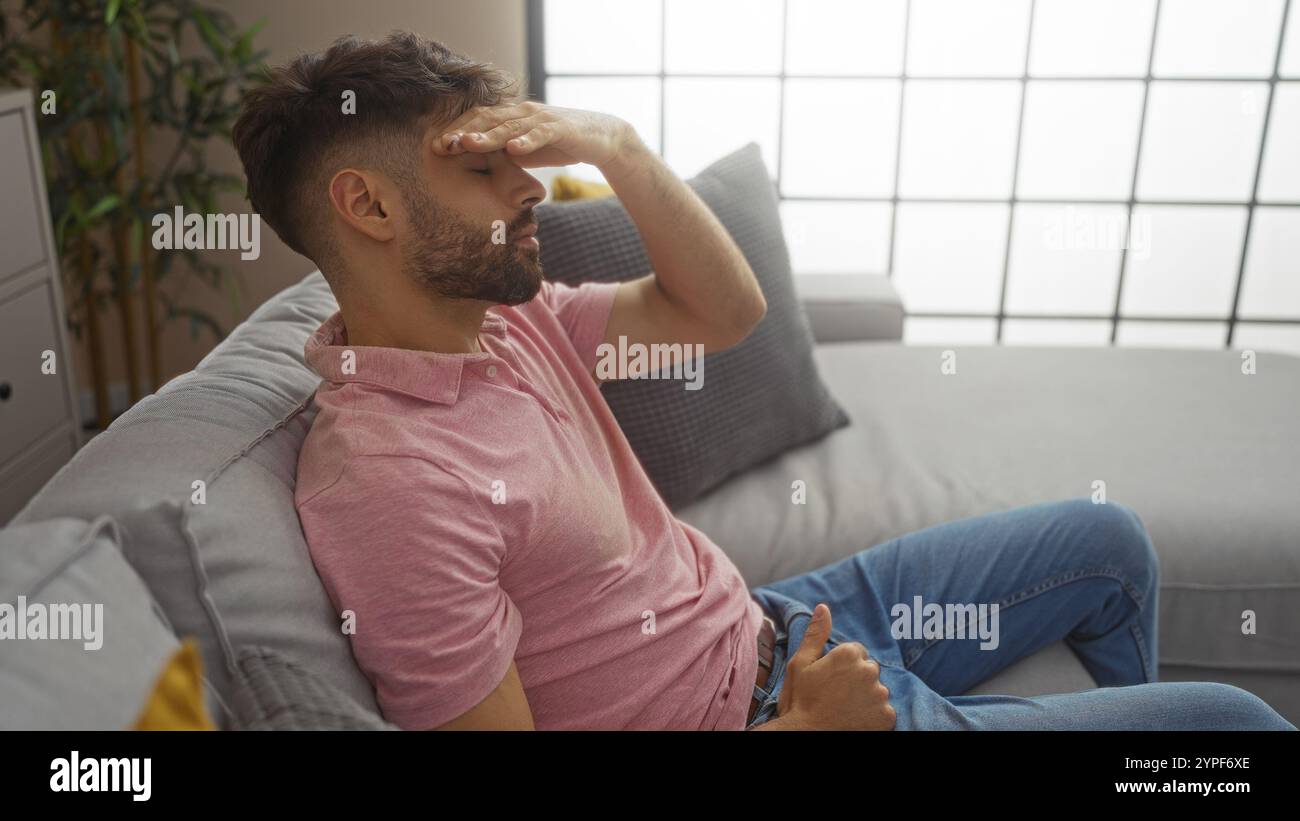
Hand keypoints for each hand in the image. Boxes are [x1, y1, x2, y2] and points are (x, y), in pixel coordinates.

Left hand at [432, 101, 636, 170]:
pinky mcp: (561, 128)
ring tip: (469, 144)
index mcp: (512, 116)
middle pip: (488, 119)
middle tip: (444, 144)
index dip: (458, 130)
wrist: (601, 138)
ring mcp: (542, 118)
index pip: (479, 119)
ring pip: (510, 126)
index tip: (437, 146)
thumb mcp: (525, 151)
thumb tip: (475, 167)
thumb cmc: (558, 144)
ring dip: (488, 135)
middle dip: (464, 131)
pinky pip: (540, 133)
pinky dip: (526, 140)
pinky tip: (513, 149)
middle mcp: (523, 112)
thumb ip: (502, 154)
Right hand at [774, 603, 895, 730]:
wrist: (805, 736)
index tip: (829, 681)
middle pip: (868, 670)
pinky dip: (873, 716)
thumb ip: (816, 634)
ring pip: (877, 690)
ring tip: (844, 709)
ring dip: (865, 698)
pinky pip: (884, 711)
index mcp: (848, 654)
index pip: (855, 652)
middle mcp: (869, 670)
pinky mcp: (887, 716)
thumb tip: (823, 607)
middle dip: (855, 680)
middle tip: (835, 696)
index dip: (840, 667)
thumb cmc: (800, 700)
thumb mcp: (800, 664)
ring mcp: (880, 695)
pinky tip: (855, 720)